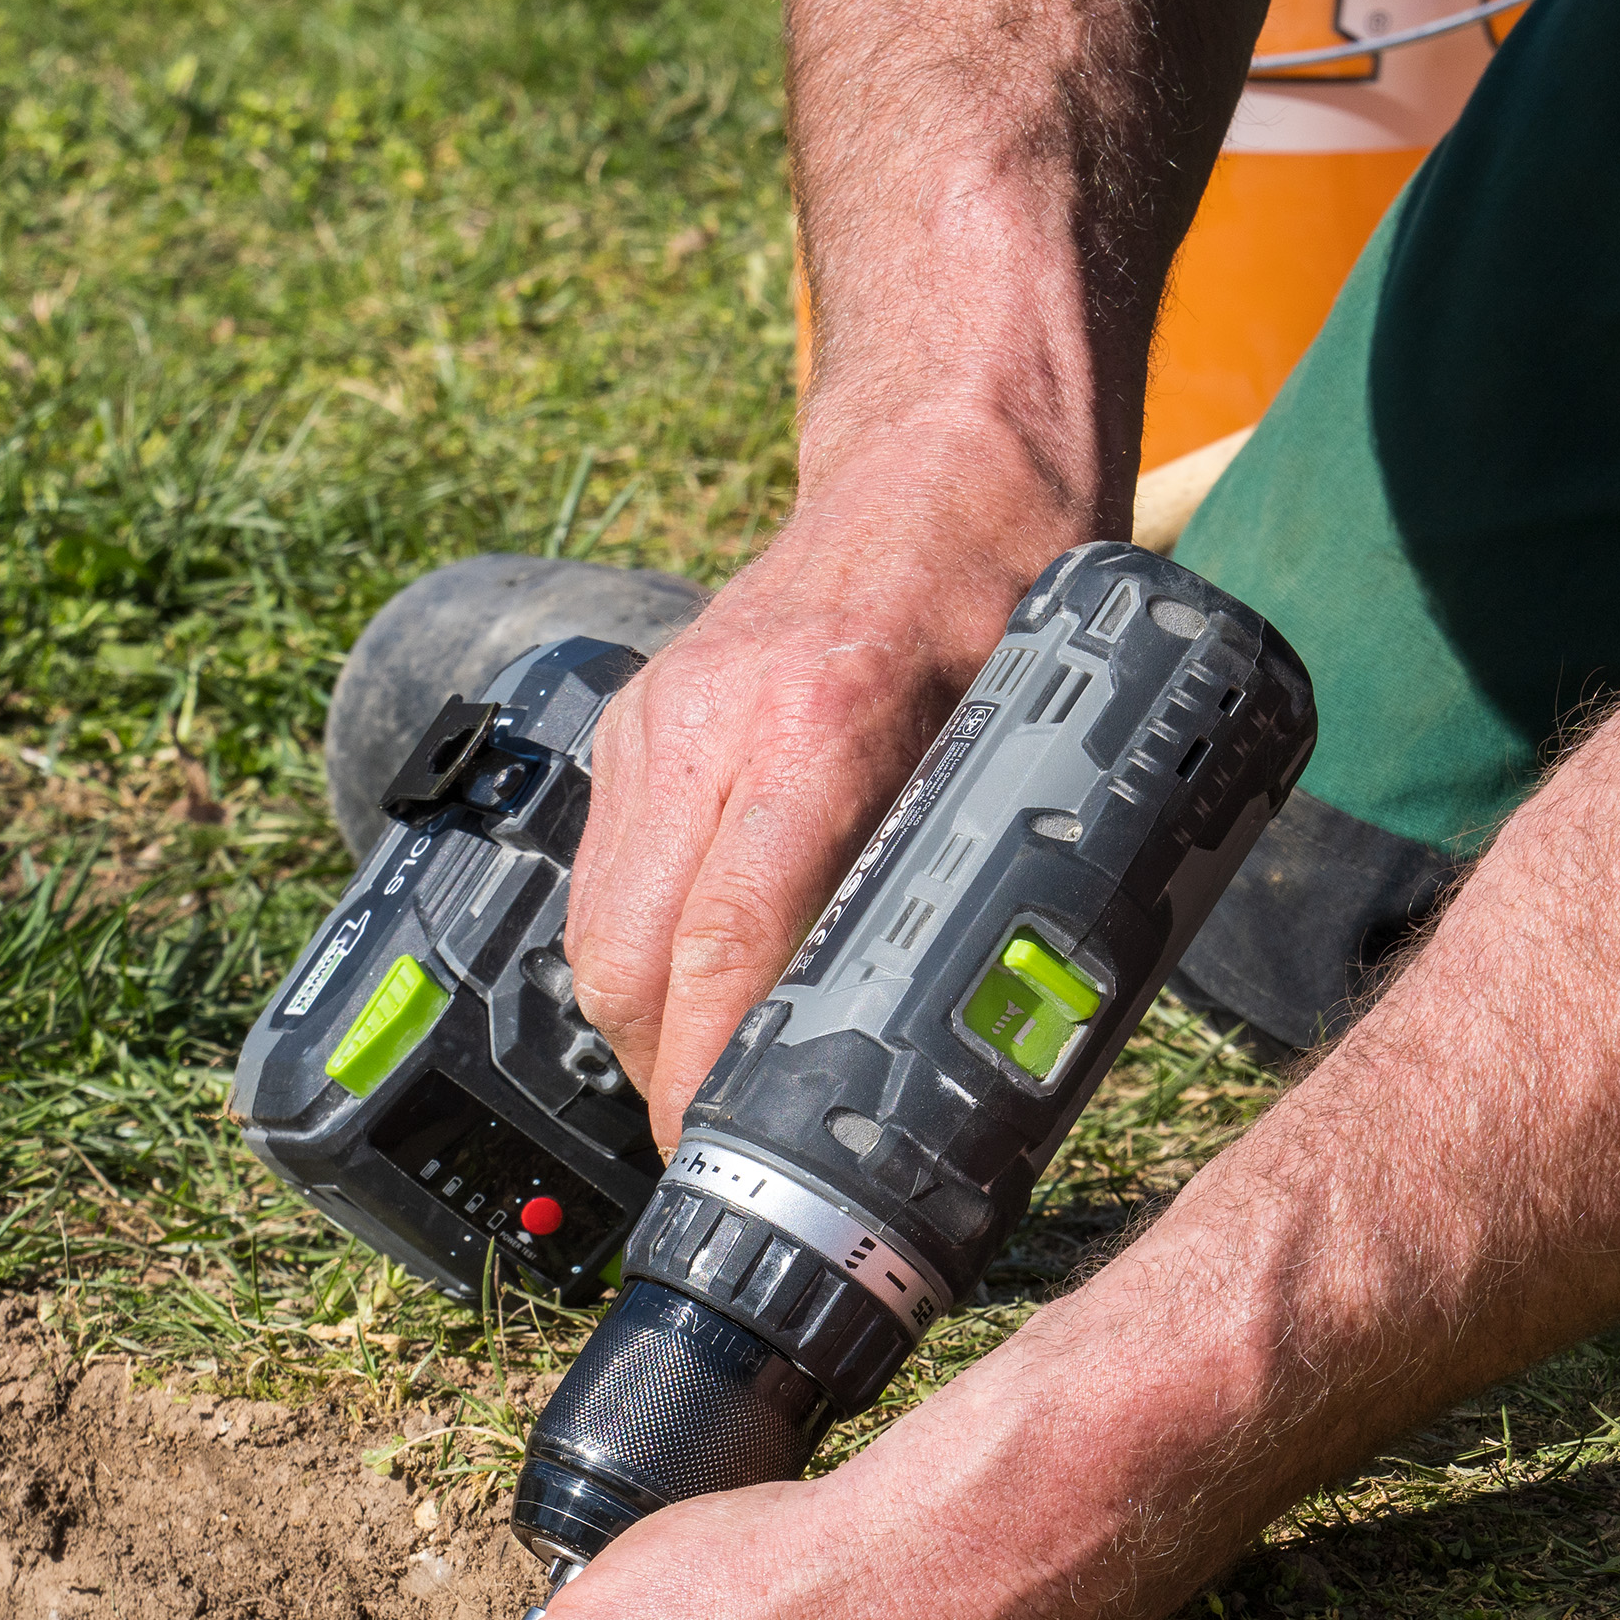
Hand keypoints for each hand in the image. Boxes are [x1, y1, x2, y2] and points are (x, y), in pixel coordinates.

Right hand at [564, 449, 1081, 1145]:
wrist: (936, 466)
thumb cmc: (1002, 590)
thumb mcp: (1024, 737)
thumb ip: (981, 870)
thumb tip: (966, 1037)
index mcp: (818, 728)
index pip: (724, 943)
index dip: (710, 1072)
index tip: (725, 1153)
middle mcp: (710, 721)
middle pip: (628, 959)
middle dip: (662, 1075)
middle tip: (726, 1147)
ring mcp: (656, 717)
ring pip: (595, 929)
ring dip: (640, 1025)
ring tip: (711, 1086)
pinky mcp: (633, 722)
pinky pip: (603, 875)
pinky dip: (635, 953)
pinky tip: (693, 991)